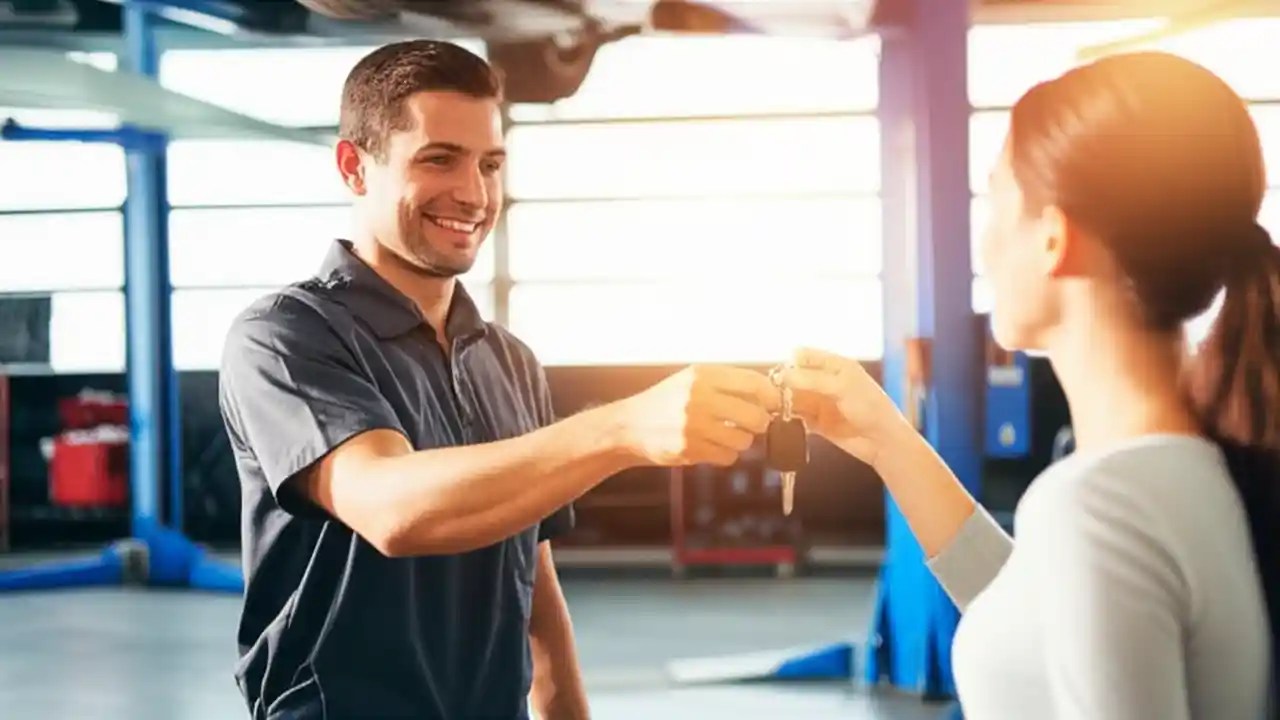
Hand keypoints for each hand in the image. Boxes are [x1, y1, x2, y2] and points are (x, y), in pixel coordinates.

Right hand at [616, 365, 779, 466]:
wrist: (629, 425)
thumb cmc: (665, 402)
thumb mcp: (691, 379)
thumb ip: (725, 383)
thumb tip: (768, 391)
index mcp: (702, 375)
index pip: (753, 382)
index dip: (771, 395)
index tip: (774, 403)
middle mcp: (699, 397)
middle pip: (755, 415)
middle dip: (760, 422)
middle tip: (752, 423)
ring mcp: (693, 425)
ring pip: (744, 439)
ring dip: (741, 440)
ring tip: (726, 434)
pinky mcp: (689, 449)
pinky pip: (728, 456)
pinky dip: (726, 454)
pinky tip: (713, 446)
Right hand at [778, 347, 905, 466]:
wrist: (883, 442)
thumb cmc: (871, 407)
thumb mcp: (842, 387)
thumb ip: (812, 380)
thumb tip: (783, 375)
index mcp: (835, 365)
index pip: (805, 356)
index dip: (790, 362)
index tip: (778, 374)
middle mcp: (826, 382)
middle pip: (795, 378)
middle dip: (782, 384)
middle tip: (770, 393)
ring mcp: (821, 403)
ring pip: (794, 398)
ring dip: (783, 402)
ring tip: (772, 408)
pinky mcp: (817, 423)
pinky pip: (797, 417)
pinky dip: (788, 419)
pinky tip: (780, 421)